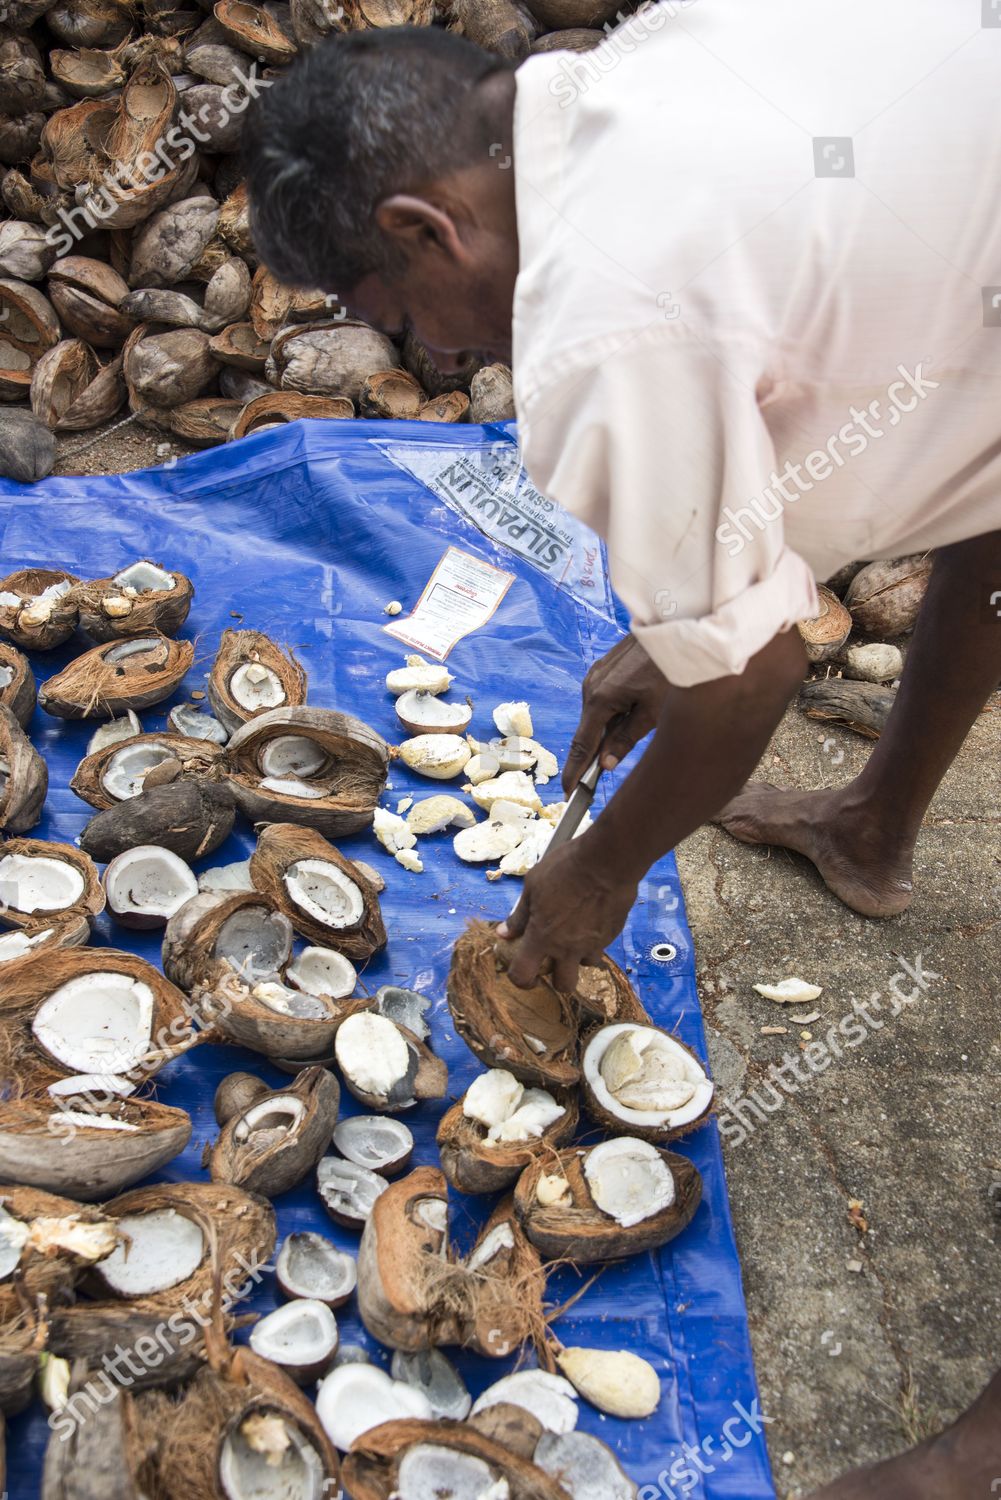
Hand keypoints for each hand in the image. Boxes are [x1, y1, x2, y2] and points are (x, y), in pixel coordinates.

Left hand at [496, 836, 637, 990]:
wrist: (606, 861)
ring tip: (576, 936)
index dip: (520, 980)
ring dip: (579, 957)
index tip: (524, 973)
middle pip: (564, 986)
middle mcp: (567, 948)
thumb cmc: (564, 869)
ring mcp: (593, 944)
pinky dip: (595, 940)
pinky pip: (601, 945)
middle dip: (557, 979)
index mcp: (542, 937)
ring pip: (586, 965)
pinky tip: (592, 920)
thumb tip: (504, 933)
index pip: (523, 975)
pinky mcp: (612, 935)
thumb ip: (519, 915)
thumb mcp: (532, 886)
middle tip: (554, 961)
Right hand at [563, 635, 668, 793]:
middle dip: (599, 749)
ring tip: (639, 723)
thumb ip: (626, 739)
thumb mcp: (653, 712)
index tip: (570, 792)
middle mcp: (590, 686)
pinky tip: (634, 708)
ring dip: (610, 726)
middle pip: (590, 729)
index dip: (576, 771)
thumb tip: (605, 764)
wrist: (674, 627)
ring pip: (598, 713)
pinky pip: (602, 697)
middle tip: (611, 767)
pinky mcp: (603, 667)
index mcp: (600, 699)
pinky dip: (613, 711)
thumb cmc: (668, 670)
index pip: (582, 745)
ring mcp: (595, 674)